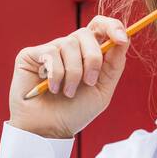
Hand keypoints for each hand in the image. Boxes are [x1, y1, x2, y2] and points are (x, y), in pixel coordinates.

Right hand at [8, 17, 130, 139]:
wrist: (48, 130)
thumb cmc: (74, 113)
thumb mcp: (102, 90)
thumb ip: (114, 65)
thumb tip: (124, 38)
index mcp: (87, 54)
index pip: (100, 27)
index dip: (112, 26)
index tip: (122, 39)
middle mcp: (69, 49)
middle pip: (86, 33)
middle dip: (92, 59)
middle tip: (89, 82)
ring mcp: (50, 50)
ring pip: (69, 44)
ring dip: (73, 73)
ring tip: (67, 92)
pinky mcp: (31, 55)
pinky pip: (51, 53)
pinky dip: (56, 74)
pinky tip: (52, 89)